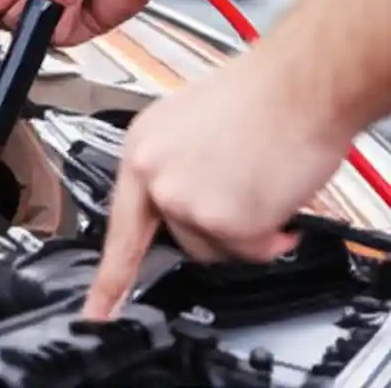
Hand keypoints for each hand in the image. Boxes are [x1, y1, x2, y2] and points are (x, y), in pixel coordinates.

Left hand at [81, 55, 348, 319]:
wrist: (299, 86)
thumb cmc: (258, 97)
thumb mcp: (187, 125)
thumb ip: (172, 169)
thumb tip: (177, 203)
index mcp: (139, 150)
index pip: (118, 225)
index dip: (108, 278)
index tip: (97, 311)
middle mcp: (152, 178)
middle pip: (177, 238)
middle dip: (212, 227)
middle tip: (240, 192)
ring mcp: (184, 202)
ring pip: (214, 248)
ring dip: (243, 230)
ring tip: (261, 185)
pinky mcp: (222, 221)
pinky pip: (250, 250)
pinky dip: (271, 235)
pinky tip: (277, 197)